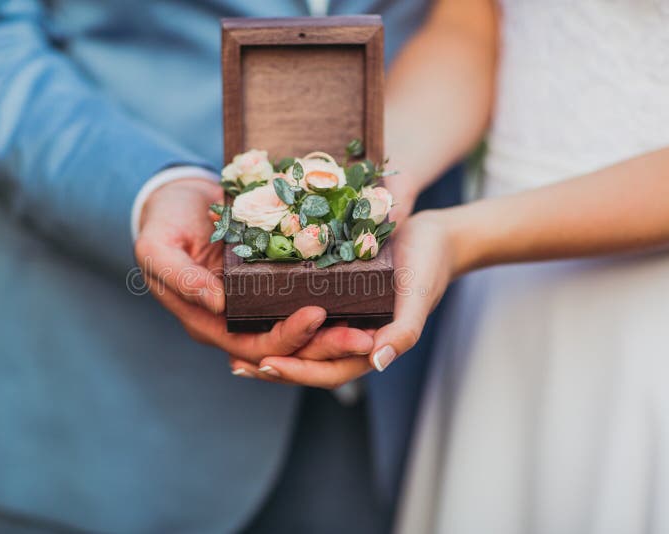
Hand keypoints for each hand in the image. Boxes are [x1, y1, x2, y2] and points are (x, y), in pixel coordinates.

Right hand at [135, 179, 373, 366]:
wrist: (177, 196)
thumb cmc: (162, 222)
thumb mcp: (156, 247)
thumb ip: (180, 276)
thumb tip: (216, 304)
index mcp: (206, 321)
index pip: (251, 346)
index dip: (286, 337)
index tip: (317, 315)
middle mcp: (234, 320)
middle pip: (284, 347)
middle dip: (323, 346)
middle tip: (363, 338)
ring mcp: (255, 303)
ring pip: (298, 330)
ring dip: (333, 333)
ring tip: (370, 327)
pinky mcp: (271, 282)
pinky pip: (301, 300)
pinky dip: (330, 303)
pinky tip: (361, 297)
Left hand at [238, 211, 456, 386]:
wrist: (434, 235)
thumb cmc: (429, 265)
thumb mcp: (418, 295)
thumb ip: (403, 332)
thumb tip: (377, 363)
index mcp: (371, 346)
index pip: (329, 370)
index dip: (297, 371)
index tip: (265, 364)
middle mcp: (353, 337)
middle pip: (309, 362)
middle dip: (274, 365)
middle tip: (235, 362)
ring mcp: (342, 319)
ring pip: (302, 343)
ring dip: (271, 346)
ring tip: (234, 345)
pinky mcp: (334, 299)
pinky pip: (303, 315)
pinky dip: (279, 318)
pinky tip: (252, 312)